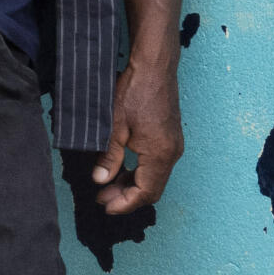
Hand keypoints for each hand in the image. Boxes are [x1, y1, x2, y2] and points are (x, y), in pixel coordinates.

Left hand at [96, 54, 183, 213]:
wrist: (154, 67)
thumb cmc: (134, 91)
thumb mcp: (114, 125)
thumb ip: (109, 156)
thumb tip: (100, 180)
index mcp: (160, 154)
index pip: (145, 192)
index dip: (125, 204)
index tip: (105, 207)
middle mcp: (172, 153)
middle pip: (152, 189)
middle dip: (127, 197)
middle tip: (102, 198)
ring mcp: (173, 145)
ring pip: (154, 178)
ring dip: (133, 185)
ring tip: (107, 186)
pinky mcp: (169, 137)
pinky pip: (156, 165)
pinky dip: (140, 172)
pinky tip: (121, 170)